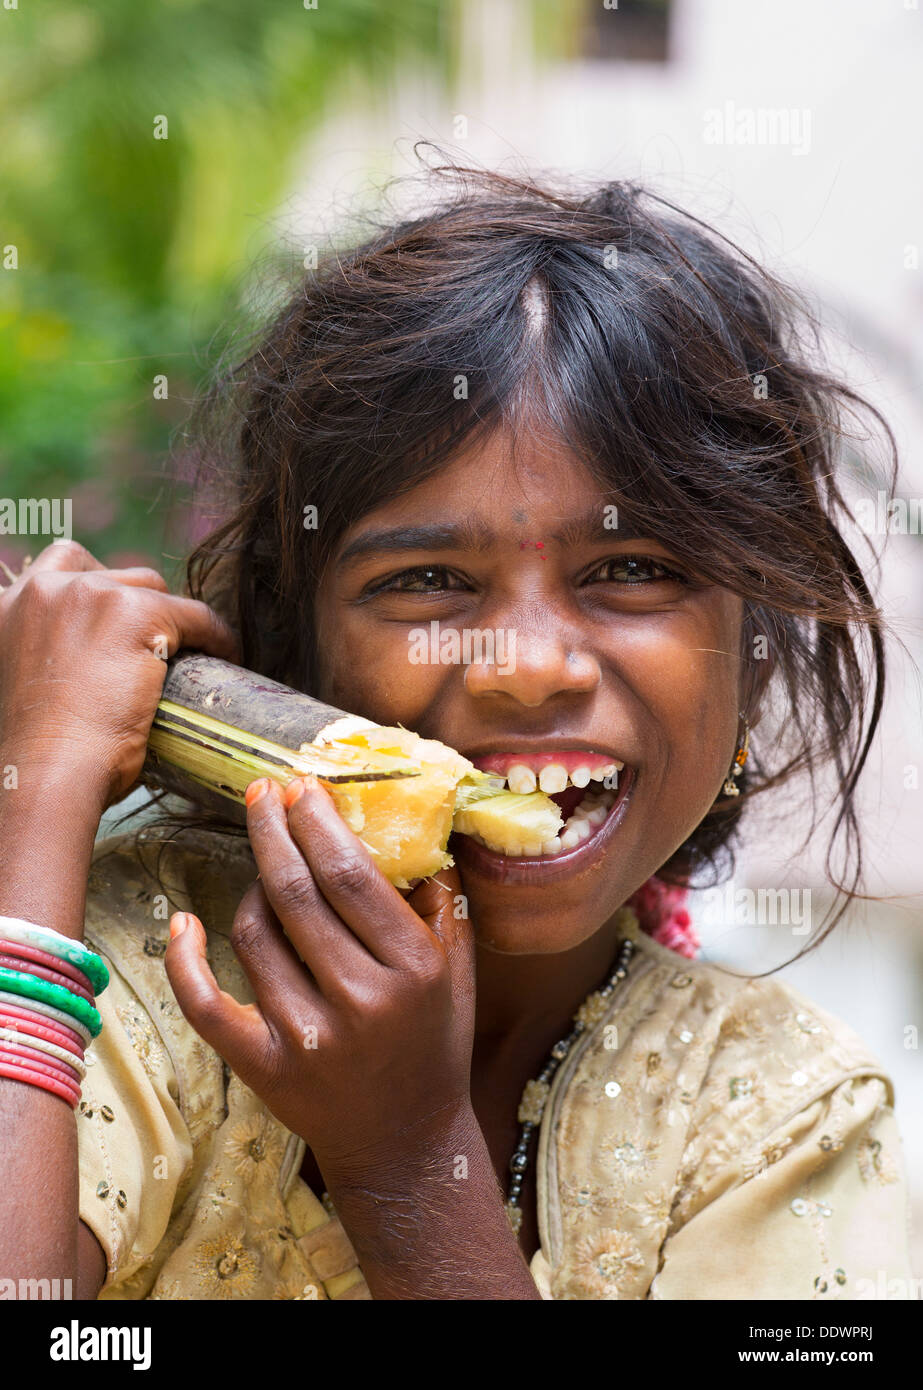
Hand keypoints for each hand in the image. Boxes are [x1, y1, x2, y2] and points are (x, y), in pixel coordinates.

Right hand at [0, 540, 238, 810]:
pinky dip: (215, 635)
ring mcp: (89, 596)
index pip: (64, 564)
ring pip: (154, 589)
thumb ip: (47, 656)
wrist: (46, 776)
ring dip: (172, 618)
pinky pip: (194, 614)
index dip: (101, 587)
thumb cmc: (37, 755)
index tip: (121, 618)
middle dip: (140, 604)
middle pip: (115, 575)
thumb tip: (86, 665)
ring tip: (192, 654)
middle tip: (160, 645)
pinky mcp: (135, 613)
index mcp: (6, 605)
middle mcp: (43, 590)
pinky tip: (226, 657)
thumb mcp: (25, 685)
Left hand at [164, 775, 477, 1183]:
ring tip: (265, 865)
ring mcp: (307, 1038)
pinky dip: (185, 960)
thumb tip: (409, 823)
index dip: (318, 822)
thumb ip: (439, 899)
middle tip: (262, 792)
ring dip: (252, 885)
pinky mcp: (264, 1068)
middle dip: (273, 830)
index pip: (351, 875)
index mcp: (413, 970)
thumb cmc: (433, 1044)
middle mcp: (360, 1002)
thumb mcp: (458, 971)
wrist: (405, 1145)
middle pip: (297, 892)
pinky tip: (183, 922)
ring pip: (255, 934)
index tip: (302, 786)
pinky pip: (206, 1004)